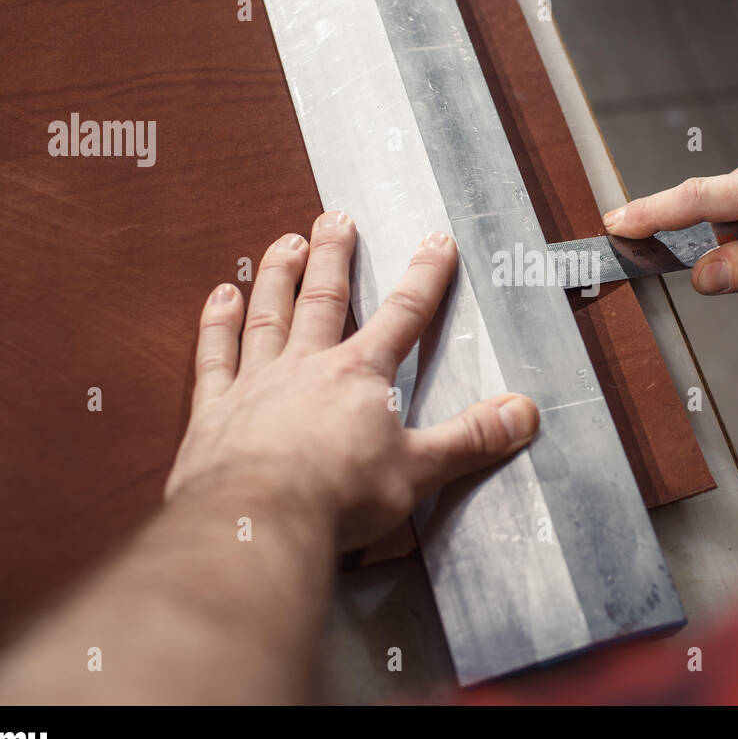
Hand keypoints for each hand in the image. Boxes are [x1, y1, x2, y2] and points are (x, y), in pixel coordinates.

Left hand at [165, 212, 539, 550]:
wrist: (257, 520)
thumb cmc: (338, 497)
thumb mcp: (419, 469)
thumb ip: (470, 438)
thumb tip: (522, 412)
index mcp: (360, 376)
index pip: (403, 316)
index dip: (425, 277)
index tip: (436, 243)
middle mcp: (307, 366)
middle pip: (325, 298)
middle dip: (334, 256)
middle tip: (336, 218)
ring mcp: (257, 383)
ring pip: (269, 314)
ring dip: (278, 275)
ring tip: (284, 244)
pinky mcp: (215, 410)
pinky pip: (215, 355)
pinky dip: (217, 324)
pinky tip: (219, 297)